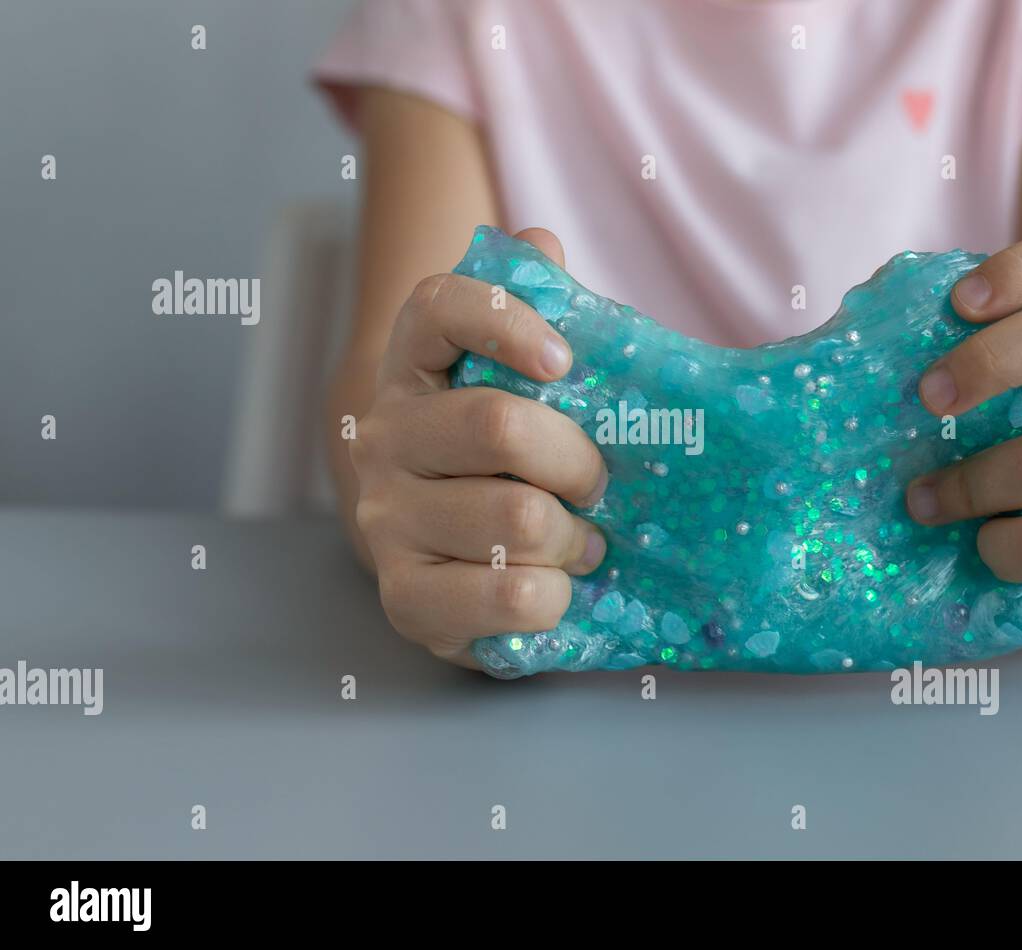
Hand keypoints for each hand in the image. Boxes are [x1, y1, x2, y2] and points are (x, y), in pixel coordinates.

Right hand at [350, 228, 607, 667]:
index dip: (506, 322)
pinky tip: (555, 588)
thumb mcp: (525, 384)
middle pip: (500, 425)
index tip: (564, 362)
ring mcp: (385, 519)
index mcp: (413, 365)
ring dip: (573, 536)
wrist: (451, 555)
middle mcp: (384, 435)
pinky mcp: (403, 597)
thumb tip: (540, 244)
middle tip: (601, 483)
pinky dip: (554, 597)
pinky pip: (507, 596)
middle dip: (578, 461)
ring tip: (581, 541)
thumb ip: (538, 311)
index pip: (439, 308)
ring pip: (515, 516)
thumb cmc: (506, 457)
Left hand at [905, 228, 1021, 619]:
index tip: (960, 302)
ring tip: (923, 501)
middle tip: (926, 398)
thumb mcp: (992, 400)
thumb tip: (843, 348)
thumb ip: (945, 364)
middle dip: (989, 362)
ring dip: (972, 483)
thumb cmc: (1016, 454)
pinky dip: (1006, 547)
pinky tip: (981, 546)